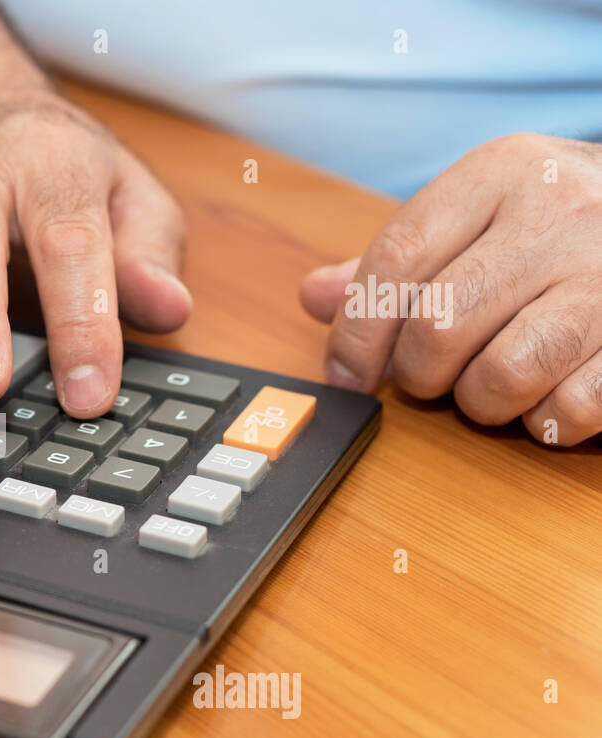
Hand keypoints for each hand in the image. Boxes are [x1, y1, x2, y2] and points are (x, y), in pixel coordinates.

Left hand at [301, 133, 601, 445]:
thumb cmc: (559, 228)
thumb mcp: (479, 216)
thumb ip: (398, 262)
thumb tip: (314, 295)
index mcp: (503, 171)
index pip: (396, 260)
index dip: (355, 332)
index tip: (344, 375)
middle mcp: (563, 212)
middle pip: (437, 327)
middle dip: (417, 373)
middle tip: (431, 375)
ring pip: (500, 376)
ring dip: (479, 402)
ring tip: (491, 385)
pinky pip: (567, 410)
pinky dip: (544, 421)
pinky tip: (550, 395)